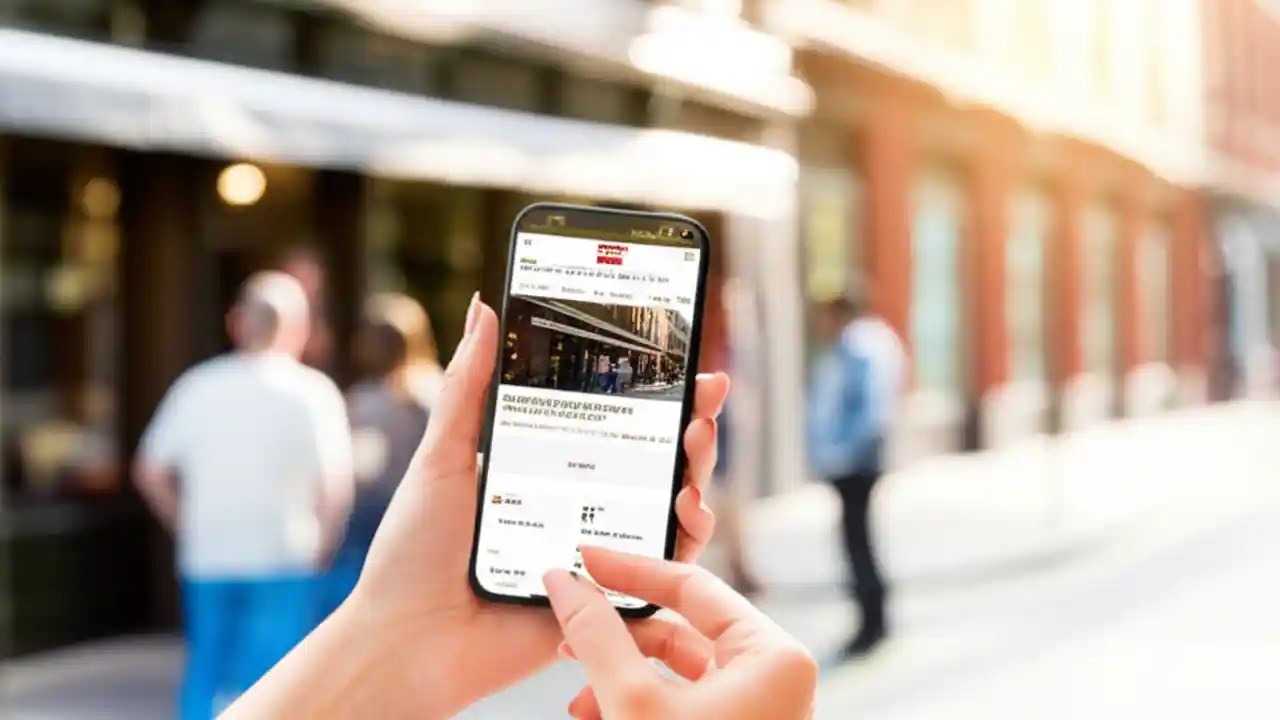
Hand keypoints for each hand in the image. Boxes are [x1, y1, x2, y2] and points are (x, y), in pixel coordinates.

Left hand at [344, 296, 729, 714]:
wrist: (408, 639)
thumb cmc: (414, 553)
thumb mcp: (442, 456)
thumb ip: (467, 385)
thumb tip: (484, 308)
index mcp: (544, 467)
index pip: (610, 419)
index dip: (650, 387)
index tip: (679, 352)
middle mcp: (579, 503)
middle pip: (653, 455)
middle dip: (691, 417)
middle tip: (706, 389)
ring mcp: (598, 549)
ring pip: (670, 502)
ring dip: (697, 465)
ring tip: (696, 435)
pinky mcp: (609, 595)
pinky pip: (665, 565)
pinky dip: (689, 532)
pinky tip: (686, 502)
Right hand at [546, 548, 816, 719]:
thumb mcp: (632, 703)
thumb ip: (596, 634)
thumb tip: (564, 580)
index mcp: (773, 656)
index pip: (694, 586)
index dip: (631, 569)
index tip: (583, 558)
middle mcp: (773, 677)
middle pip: (682, 628)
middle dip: (617, 634)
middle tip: (568, 623)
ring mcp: (754, 709)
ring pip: (675, 668)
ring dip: (617, 673)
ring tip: (574, 690)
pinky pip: (679, 701)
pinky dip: (633, 702)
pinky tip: (591, 714)